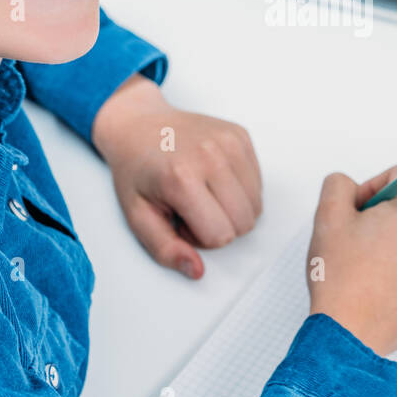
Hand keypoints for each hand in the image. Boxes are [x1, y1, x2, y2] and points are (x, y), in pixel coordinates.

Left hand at [91, 75, 262, 278]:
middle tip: (191, 207)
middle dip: (219, 225)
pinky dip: (240, 189)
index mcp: (181, 178)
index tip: (180, 219)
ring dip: (232, 208)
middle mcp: (210, 156)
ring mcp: (229, 142)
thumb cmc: (137, 171)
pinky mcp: (240, 135)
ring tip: (203, 192)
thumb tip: (196, 270)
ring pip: (256, 205)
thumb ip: (165, 249)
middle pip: (244, 223)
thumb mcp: (138, 216)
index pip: (221, 236)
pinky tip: (214, 178)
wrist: (139, 126)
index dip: (199, 237)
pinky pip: (258, 183)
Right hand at [306, 165, 396, 356]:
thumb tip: (351, 187)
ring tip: (373, 252)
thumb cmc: (342, 279)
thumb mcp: (328, 216)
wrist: (351, 333)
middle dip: (395, 205)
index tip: (357, 209)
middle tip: (366, 227)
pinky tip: (382, 272)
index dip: (372, 186)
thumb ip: (339, 185)